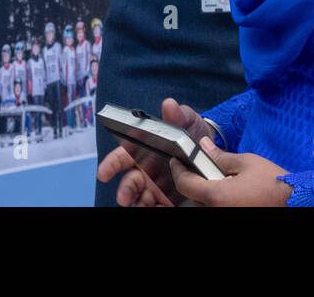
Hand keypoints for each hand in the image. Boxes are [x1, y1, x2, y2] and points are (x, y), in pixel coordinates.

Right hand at [96, 98, 214, 206]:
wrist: (211, 149)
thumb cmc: (191, 131)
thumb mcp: (186, 120)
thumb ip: (177, 114)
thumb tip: (169, 104)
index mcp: (143, 149)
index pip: (122, 156)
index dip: (111, 164)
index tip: (103, 173)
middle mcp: (146, 170)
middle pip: (130, 182)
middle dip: (125, 190)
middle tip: (123, 199)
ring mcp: (157, 186)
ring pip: (142, 198)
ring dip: (138, 204)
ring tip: (141, 207)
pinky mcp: (169, 199)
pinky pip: (160, 206)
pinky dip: (157, 209)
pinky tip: (159, 209)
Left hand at [170, 138, 292, 205]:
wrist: (297, 201)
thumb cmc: (274, 183)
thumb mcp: (246, 163)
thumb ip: (220, 156)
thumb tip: (203, 146)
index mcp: (217, 196)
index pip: (184, 184)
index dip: (177, 170)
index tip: (176, 161)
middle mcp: (217, 212)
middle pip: (194, 197)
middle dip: (196, 181)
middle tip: (204, 167)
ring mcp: (226, 217)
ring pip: (206, 205)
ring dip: (208, 193)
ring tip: (223, 179)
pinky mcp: (234, 218)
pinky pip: (218, 209)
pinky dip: (219, 201)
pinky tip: (231, 192)